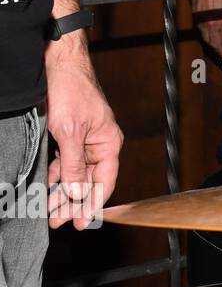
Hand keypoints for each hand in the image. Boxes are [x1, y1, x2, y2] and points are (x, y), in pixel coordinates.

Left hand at [44, 41, 121, 229]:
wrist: (59, 63)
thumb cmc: (71, 91)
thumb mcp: (69, 133)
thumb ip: (73, 165)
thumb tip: (75, 193)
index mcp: (108, 143)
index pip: (104, 181)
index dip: (92, 204)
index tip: (82, 223)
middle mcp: (100, 143)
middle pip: (89, 181)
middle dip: (74, 202)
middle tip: (59, 222)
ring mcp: (85, 138)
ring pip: (75, 173)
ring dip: (62, 192)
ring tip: (49, 210)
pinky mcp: (70, 134)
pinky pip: (66, 161)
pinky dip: (57, 175)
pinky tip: (48, 187)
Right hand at [192, 0, 221, 56]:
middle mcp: (212, 25)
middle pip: (215, 43)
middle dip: (220, 50)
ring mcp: (203, 21)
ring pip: (207, 38)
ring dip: (212, 44)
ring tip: (217, 48)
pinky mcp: (196, 17)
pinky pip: (201, 30)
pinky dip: (206, 36)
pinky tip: (209, 37)